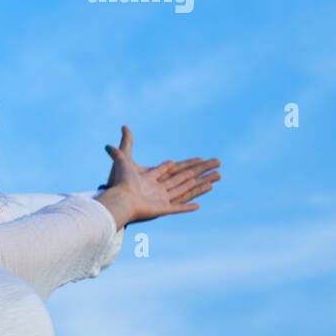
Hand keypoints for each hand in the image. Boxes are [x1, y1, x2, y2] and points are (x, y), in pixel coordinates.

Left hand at [100, 124, 220, 225]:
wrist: (117, 199)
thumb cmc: (118, 182)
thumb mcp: (124, 159)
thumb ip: (126, 143)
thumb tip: (124, 126)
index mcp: (153, 178)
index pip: (175, 168)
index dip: (188, 163)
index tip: (200, 158)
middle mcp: (160, 188)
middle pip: (185, 178)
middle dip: (201, 171)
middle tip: (217, 164)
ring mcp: (162, 200)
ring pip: (186, 190)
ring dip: (201, 185)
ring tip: (216, 178)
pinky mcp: (161, 209)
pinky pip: (177, 208)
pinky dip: (187, 207)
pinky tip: (199, 205)